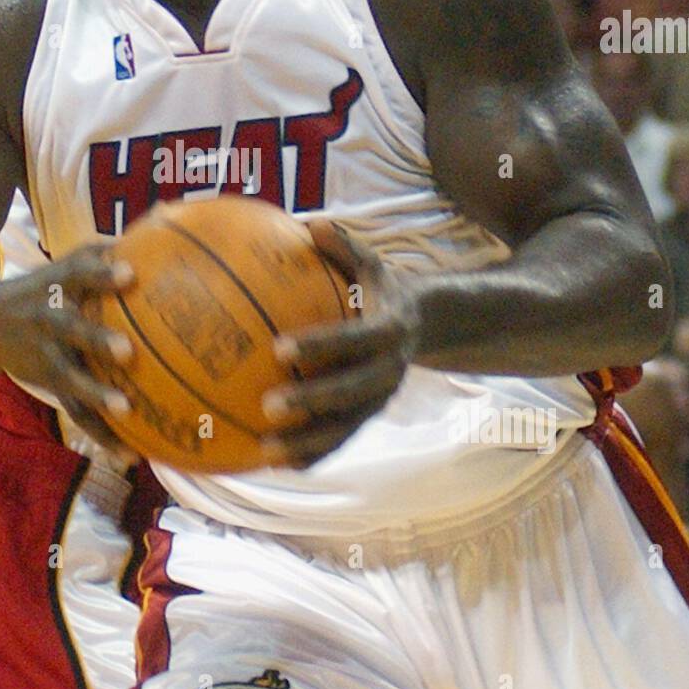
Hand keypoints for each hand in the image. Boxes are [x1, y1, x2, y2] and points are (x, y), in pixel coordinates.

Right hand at [0, 245, 135, 451]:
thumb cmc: (46, 288)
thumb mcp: (66, 264)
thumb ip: (107, 250)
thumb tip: (167, 213)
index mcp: (57, 286)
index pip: (78, 274)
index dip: (101, 273)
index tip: (130, 273)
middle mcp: (49, 320)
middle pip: (71, 330)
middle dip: (96, 339)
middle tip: (127, 351)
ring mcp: (47, 357)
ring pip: (70, 380)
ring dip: (97, 395)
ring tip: (127, 411)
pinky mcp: (51, 386)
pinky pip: (79, 414)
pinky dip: (104, 435)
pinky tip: (133, 456)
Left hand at [260, 220, 418, 468]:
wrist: (423, 324)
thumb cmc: (378, 288)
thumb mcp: (371, 262)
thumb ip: (344, 245)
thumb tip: (309, 223)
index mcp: (388, 330)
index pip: (353, 340)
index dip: (320, 345)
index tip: (279, 349)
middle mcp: (388, 371)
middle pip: (350, 393)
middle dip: (311, 403)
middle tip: (268, 406)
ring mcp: (379, 400)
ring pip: (344, 428)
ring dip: (306, 444)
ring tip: (264, 453)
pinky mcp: (368, 418)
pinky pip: (339, 441)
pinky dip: (310, 456)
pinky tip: (271, 465)